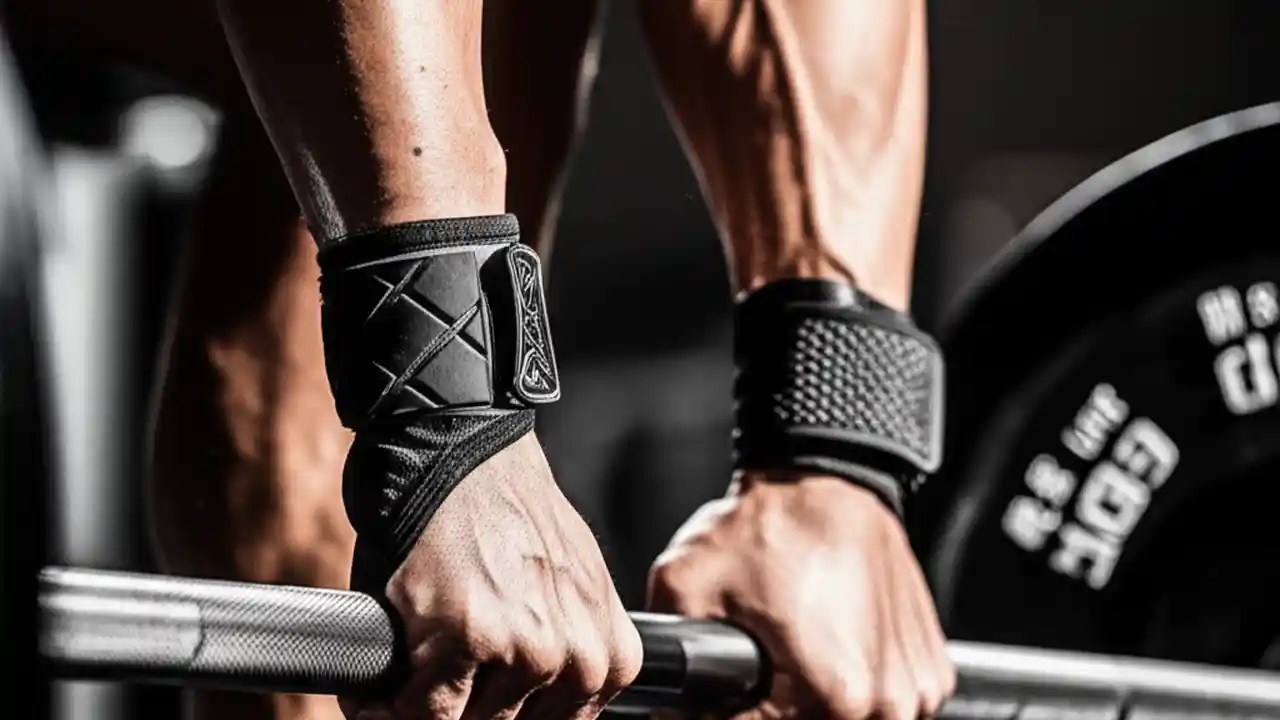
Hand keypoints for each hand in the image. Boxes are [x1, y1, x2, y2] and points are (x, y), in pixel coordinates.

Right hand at [341, 433, 641, 719]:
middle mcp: (579, 661)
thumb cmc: (504, 518)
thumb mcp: (568, 591)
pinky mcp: (469, 638)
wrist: (461, 449)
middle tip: (431, 672)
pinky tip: (375, 687)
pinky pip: (417, 712)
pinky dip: (382, 706)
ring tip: (403, 667)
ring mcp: (527, 651)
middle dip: (461, 706)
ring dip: (420, 705)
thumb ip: (563, 654)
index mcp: (611, 658)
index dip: (498, 712)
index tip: (467, 693)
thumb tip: (524, 709)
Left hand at [647, 473, 953, 719]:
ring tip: (798, 647)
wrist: (827, 479)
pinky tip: (831, 642)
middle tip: (762, 658)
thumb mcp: (685, 584)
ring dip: (813, 701)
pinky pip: (884, 704)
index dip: (721, 712)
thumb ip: (666, 657)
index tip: (717, 688)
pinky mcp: (931, 674)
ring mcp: (915, 691)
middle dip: (770, 706)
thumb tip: (666, 701)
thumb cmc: (766, 526)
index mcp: (828, 695)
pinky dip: (855, 686)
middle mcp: (882, 703)